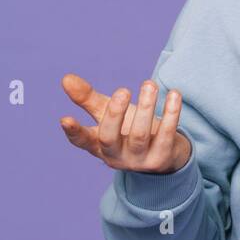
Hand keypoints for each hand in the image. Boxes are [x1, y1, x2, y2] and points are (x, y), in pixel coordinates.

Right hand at [59, 73, 191, 173]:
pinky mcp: (162, 158)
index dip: (73, 132)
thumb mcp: (108, 114)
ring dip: (146, 107)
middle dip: (115, 113)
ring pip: (140, 134)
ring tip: (149, 85)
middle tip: (123, 90)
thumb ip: (88, 99)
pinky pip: (167, 134)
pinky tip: (174, 94)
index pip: (82, 141)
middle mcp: (116, 157)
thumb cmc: (129, 129)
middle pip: (109, 137)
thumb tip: (66, 78)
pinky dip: (171, 113)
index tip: (65, 118)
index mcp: (99, 146)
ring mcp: (139, 160)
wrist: (165, 153)